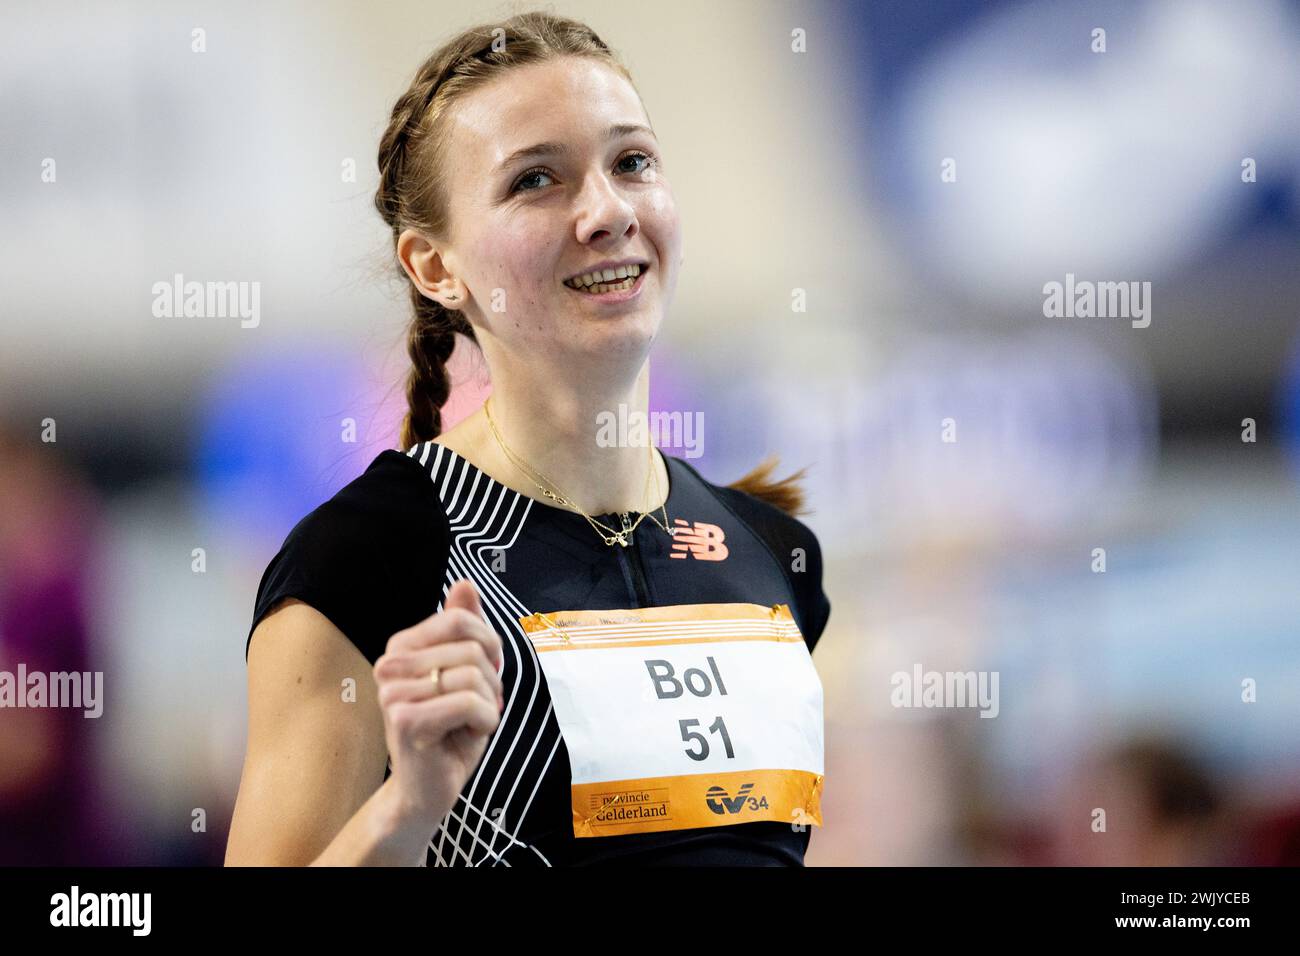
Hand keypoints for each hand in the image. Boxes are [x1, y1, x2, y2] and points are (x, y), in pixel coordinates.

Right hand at [373, 579, 503, 831]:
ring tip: (469, 723)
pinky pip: (470, 703)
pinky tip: (468, 736)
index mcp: (401, 647)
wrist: (429, 789)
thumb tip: (465, 584)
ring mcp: (393, 693)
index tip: (483, 674)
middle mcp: (390, 665)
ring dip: (489, 704)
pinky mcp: (405, 721)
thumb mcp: (466, 672)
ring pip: (474, 675)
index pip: (460, 619)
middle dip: (491, 680)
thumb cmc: (451, 729)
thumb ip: (465, 628)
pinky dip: (485, 722)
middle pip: (471, 647)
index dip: (488, 645)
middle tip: (477, 707)